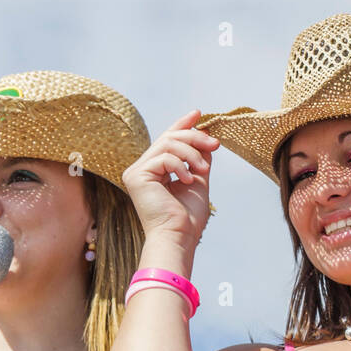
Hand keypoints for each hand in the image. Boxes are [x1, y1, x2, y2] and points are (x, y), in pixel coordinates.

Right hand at [121, 110, 218, 245]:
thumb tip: (205, 135)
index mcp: (154, 172)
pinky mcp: (135, 177)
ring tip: (203, 170)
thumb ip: (199, 158)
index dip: (182, 125)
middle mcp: (142, 170)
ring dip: (192, 154)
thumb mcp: (198, 180)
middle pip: (169, 138)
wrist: (178, 237)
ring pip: (167, 144)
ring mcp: (136, 173)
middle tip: (215, 145)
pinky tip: (188, 181)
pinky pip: (163, 157)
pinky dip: (180, 167)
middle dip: (195, 138)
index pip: (167, 141)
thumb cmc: (187, 218)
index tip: (198, 114)